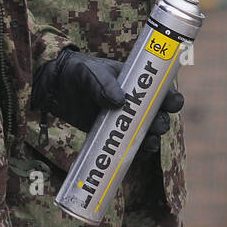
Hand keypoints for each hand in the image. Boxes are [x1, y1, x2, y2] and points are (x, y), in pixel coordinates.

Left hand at [32, 49, 183, 154]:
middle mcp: (135, 102)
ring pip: (148, 132)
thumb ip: (104, 83)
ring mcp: (124, 120)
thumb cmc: (78, 72)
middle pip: (159, 115)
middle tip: (156, 126)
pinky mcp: (112, 134)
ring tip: (148, 142)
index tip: (171, 104)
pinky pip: (130, 146)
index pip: (162, 90)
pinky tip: (137, 154)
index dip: (171, 98)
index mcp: (136, 82)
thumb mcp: (90, 72)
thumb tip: (119, 101)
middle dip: (162, 122)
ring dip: (152, 139)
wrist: (56, 88)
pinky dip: (136, 152)